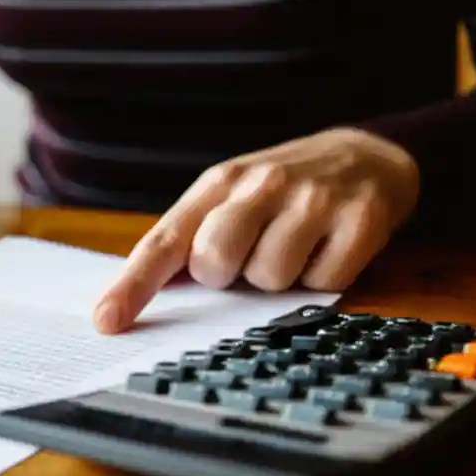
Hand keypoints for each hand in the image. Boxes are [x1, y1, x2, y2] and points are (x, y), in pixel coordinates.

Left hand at [93, 128, 419, 333]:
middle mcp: (262, 184)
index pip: (164, 241)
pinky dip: (322, 279)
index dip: (132, 285)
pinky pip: (323, 283)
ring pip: (270, 278)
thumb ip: (187, 241)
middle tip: (248, 258)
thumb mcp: (229, 200)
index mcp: (219, 183)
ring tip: (294, 248)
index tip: (106, 320)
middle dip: (227, 275)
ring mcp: (313, 200)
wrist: (369, 155)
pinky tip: (327, 249)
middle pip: (214, 261)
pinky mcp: (360, 220)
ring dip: (278, 280)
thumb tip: (134, 297)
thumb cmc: (281, 192)